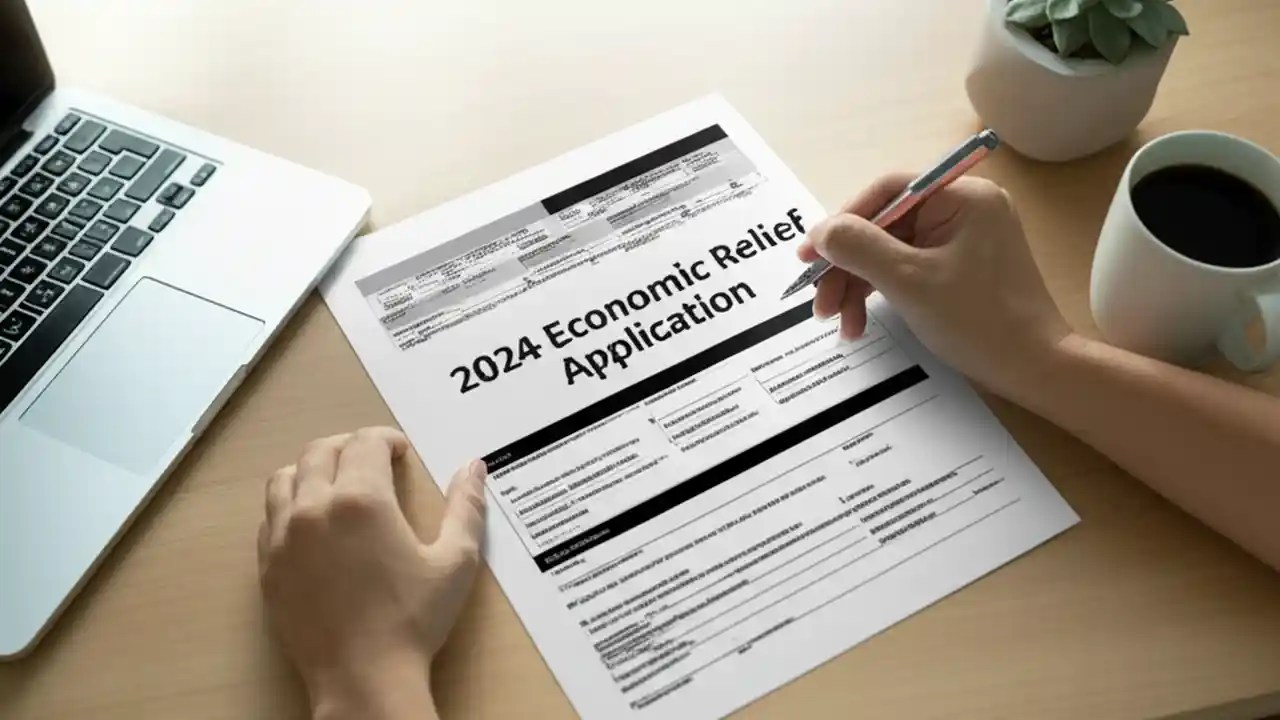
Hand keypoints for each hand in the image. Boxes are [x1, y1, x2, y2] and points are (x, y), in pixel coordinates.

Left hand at [258, 427, 486, 719]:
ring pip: (286, 477)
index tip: (400, 453)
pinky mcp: (268, 565)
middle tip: (373, 461)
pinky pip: (269, 516)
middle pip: (322, 450)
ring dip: (313, 468)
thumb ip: (466, 507)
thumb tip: (473, 467)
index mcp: (362, 499)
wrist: (364, 679)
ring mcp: (284, 536)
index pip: (366, 443)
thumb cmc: (413, 621)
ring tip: (337, 483)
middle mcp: (315, 508)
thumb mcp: (454, 561)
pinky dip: (289, 504)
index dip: (387, 440)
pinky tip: (313, 522)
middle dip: (350, 446)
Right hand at [798, 174, 1071, 398]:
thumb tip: (821, 231)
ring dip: (858, 285)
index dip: (842, 221)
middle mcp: (963, 207)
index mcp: (961, 196)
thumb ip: (860, 247)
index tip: (810, 254)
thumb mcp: (909, 281)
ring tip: (837, 322)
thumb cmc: (979, 321)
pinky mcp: (958, 265)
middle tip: (820, 302)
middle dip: (847, 266)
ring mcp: (962, 237)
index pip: (887, 192)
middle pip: (884, 225)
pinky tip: (860, 322)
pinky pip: (907, 268)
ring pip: (890, 251)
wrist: (1034, 368)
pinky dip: (881, 293)